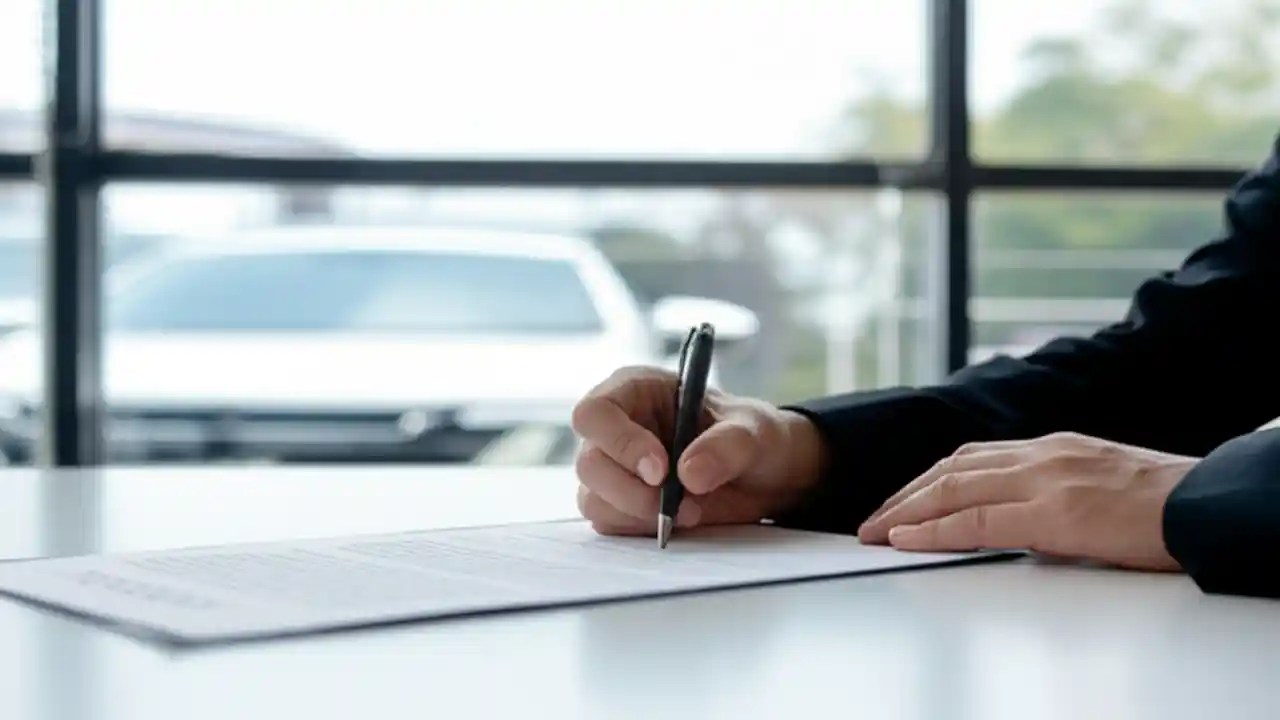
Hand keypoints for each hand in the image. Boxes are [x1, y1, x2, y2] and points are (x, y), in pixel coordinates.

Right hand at [570, 366, 825, 535]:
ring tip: (691, 512)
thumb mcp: (754, 432)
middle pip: (589, 463)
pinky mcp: (620, 503)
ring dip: (639, 514)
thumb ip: (727, 445)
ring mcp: (614, 468)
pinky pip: (610, 523)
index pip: (596, 412)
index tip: (660, 471)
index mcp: (636, 390)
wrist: (763, 476)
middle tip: (680, 505)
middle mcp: (616, 427)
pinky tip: (678, 520)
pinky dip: (641, 529)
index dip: (619, 443)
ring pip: (593, 499)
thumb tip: (689, 473)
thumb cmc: (753, 436)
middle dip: (631, 491)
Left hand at [857, 432, 1197, 570]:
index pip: (971, 458)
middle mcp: (1040, 455)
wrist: (1205, 502)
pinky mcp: (1054, 512)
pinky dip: (935, 529)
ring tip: (876, 531)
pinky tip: (907, 539)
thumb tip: (1015, 519)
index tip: (899, 501)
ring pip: (953, 489)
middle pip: (950, 469)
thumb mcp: (1094, 484)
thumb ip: (1051, 493)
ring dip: (907, 511)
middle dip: (904, 496)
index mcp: (1050, 447)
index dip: (927, 481)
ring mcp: (1045, 479)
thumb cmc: (1160, 503)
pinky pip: (977, 519)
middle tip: (871, 520)